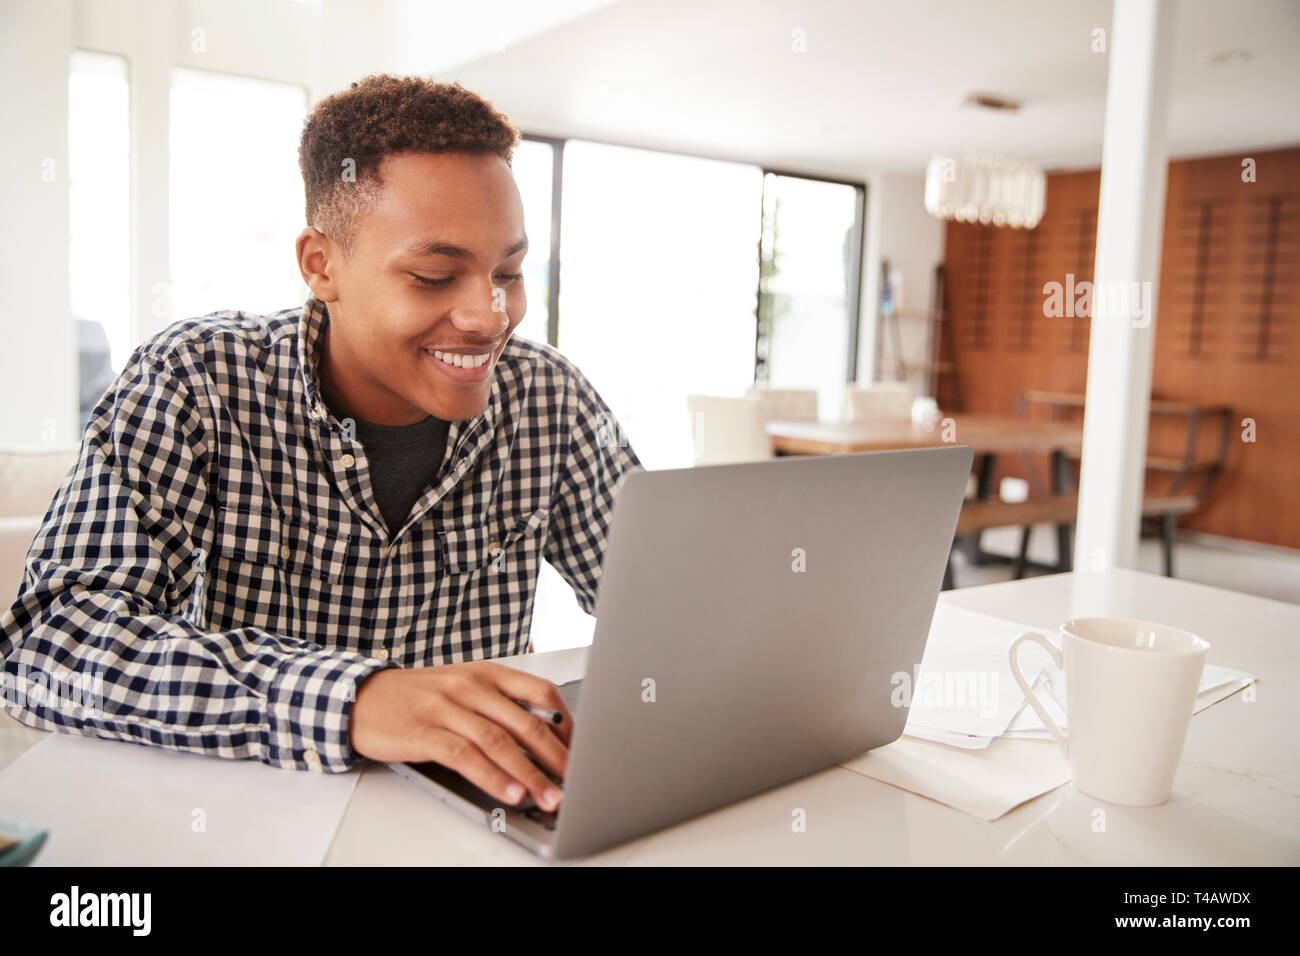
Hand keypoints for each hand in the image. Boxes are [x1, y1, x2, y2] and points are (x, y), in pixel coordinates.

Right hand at [349, 662, 572, 811]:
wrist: (362, 697)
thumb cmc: (418, 696)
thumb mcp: (464, 688)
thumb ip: (501, 705)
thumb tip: (545, 734)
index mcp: (487, 674)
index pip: (541, 691)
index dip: (566, 723)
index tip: (583, 749)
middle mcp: (471, 687)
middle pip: (526, 722)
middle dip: (557, 756)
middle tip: (577, 781)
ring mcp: (447, 708)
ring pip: (500, 742)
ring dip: (530, 774)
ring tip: (550, 796)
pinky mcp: (424, 732)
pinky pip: (465, 756)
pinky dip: (491, 777)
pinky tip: (508, 793)